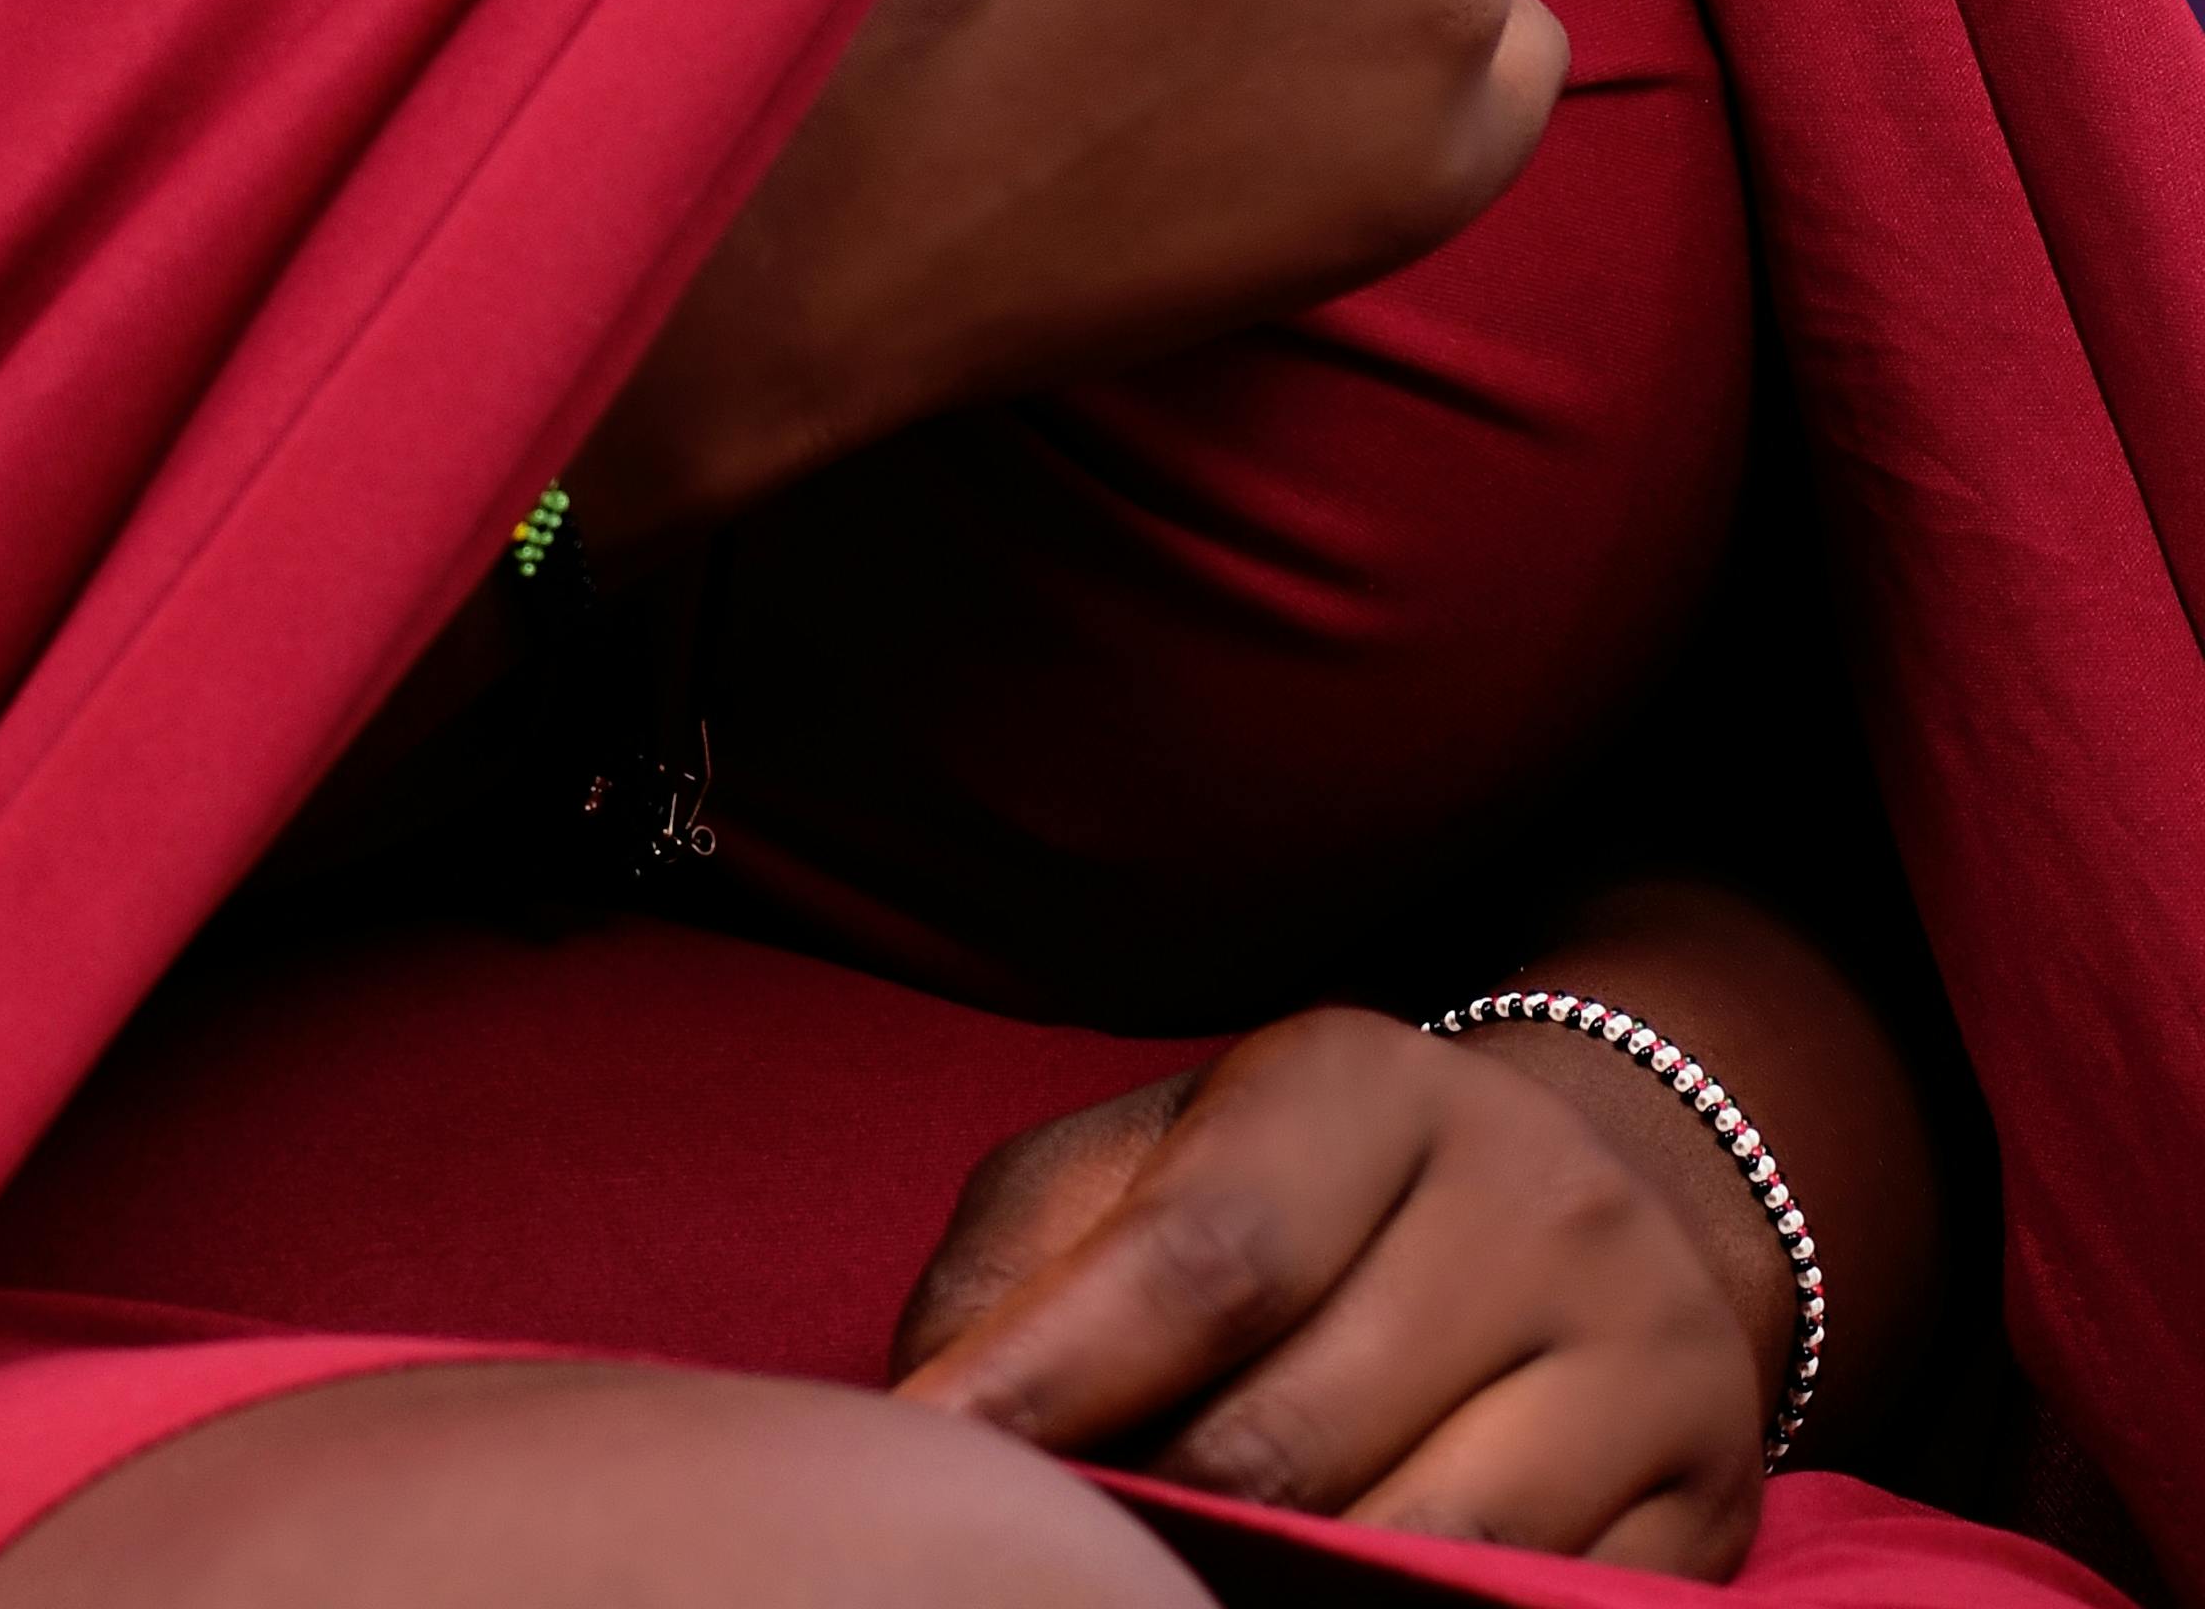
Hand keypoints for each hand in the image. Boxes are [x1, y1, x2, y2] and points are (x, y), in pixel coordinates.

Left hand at [892, 1004, 1779, 1575]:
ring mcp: (1646, 1353)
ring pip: (1426, 1542)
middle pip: (1299, 1429)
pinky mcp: (1708, 1501)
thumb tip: (931, 1415)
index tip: (932, 1455)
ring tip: (1187, 1575)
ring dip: (1276, 1586)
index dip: (1058, 1379)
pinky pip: (1541, 1606)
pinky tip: (1324, 1604)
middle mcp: (1534, 1198)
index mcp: (1370, 1082)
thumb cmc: (1296, 1198)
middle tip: (1058, 1541)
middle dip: (1156, 1509)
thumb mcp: (1155, 1161)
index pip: (1205, 1254)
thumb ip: (1032, 1263)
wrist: (1571, 1212)